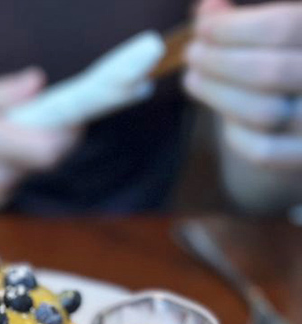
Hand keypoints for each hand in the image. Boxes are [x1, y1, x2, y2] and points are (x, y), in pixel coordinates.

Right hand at [0, 68, 82, 208]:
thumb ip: (4, 93)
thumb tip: (38, 83)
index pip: (48, 148)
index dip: (69, 132)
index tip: (73, 113)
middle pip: (48, 159)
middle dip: (53, 137)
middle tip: (45, 116)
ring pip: (34, 167)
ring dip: (31, 148)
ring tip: (6, 132)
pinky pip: (20, 177)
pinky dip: (17, 162)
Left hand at [185, 0, 301, 168]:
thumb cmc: (288, 63)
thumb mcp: (277, 35)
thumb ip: (244, 21)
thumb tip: (207, 10)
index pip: (283, 27)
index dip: (234, 28)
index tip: (201, 28)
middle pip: (269, 71)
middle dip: (219, 62)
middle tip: (192, 55)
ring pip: (264, 113)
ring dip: (217, 94)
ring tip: (194, 78)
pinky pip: (263, 152)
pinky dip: (235, 133)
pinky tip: (224, 115)